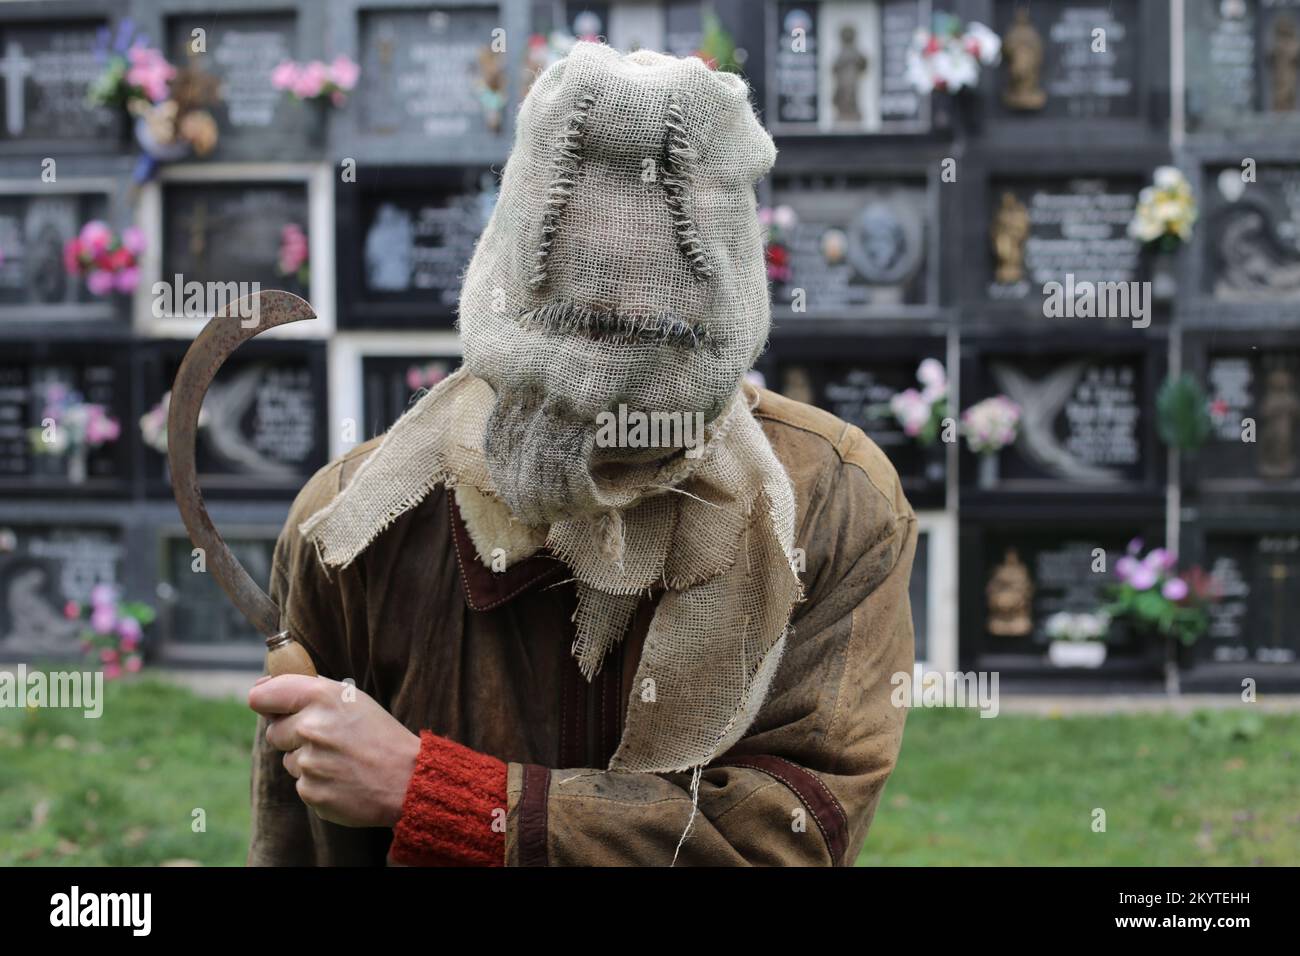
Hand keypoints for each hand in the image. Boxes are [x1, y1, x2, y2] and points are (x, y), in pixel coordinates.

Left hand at [248, 674, 420, 827]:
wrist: (408, 779)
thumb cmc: (380, 734)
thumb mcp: (352, 699)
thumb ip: (310, 690)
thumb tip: (263, 688)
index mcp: (321, 696)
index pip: (262, 696)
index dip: (264, 700)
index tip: (270, 705)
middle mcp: (311, 727)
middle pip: (274, 731)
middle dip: (293, 735)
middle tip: (328, 738)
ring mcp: (309, 763)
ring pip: (289, 760)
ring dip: (308, 760)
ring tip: (341, 760)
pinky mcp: (311, 793)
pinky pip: (302, 785)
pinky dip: (319, 783)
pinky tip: (343, 779)